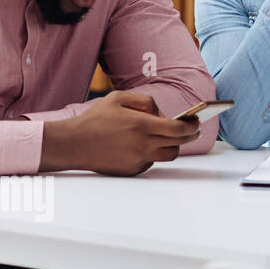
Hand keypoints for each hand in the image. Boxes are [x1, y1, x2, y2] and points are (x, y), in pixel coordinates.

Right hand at [39, 91, 200, 175]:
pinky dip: (154, 153)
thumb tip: (162, 113)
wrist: (72, 144)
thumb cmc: (95, 119)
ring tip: (169, 137)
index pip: (179, 129)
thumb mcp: (118, 98)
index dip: (192, 126)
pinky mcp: (132, 170)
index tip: (197, 122)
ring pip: (169, 155)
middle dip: (189, 135)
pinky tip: (144, 145)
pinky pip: (152, 161)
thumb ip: (146, 101)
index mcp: (142, 125)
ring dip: (173, 145)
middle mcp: (143, 144)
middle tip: (192, 130)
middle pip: (178, 143)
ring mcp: (138, 159)